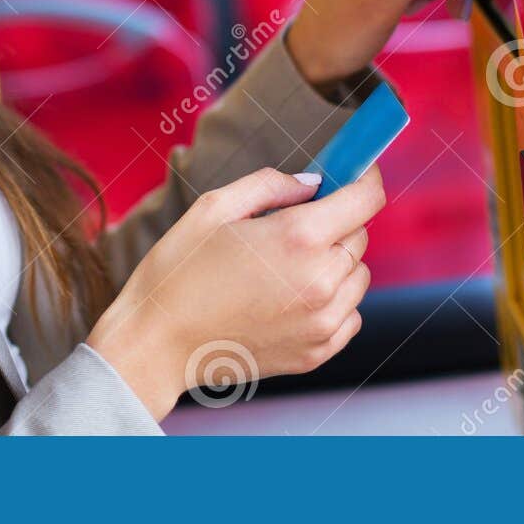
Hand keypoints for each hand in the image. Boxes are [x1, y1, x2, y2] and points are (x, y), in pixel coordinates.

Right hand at [87, 165, 382, 420]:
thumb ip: (271, 184)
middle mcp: (321, 282)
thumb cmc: (178, 271)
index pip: (366, 199)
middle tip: (294, 222)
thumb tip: (312, 183)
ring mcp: (323, 322)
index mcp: (298, 238)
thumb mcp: (214, 208)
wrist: (157, 345)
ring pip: (359, 276)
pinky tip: (291, 297)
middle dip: (336, 221)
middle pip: (360, 235)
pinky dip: (333, 300)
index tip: (356, 170)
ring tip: (287, 265)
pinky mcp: (317, 353)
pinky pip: (350, 314)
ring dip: (336, 262)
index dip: (364, 177)